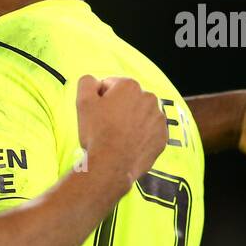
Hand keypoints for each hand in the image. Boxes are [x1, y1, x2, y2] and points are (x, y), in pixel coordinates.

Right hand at [76, 75, 167, 192]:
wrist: (112, 164)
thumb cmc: (97, 133)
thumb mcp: (82, 103)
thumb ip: (87, 83)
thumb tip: (93, 81)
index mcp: (129, 86)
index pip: (111, 85)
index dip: (100, 99)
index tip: (96, 113)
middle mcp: (148, 97)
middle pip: (128, 99)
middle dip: (118, 108)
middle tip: (106, 126)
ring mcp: (158, 118)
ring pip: (140, 115)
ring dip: (130, 121)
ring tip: (117, 136)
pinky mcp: (162, 136)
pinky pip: (150, 131)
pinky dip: (141, 135)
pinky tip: (128, 144)